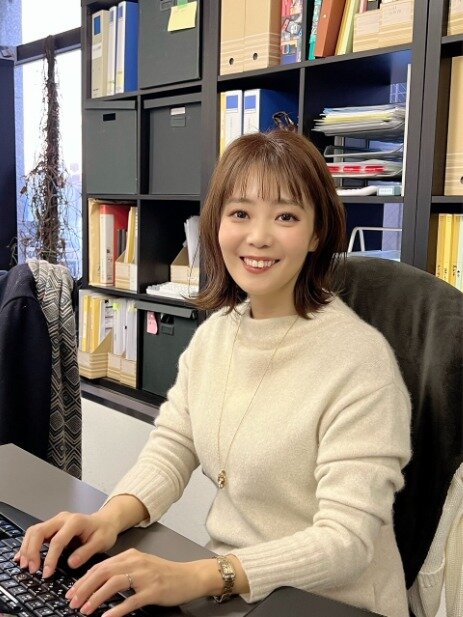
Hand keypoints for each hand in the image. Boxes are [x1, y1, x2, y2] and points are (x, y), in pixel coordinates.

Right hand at [14, 510, 118, 576]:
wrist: (106, 521)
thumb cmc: (104, 531)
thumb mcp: (102, 541)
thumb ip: (86, 551)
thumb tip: (71, 563)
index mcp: (75, 522)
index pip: (57, 540)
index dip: (50, 558)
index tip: (47, 573)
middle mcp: (62, 519)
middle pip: (39, 532)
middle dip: (32, 551)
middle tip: (32, 570)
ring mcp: (56, 521)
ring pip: (34, 531)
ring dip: (27, 548)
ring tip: (26, 566)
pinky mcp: (52, 527)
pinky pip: (35, 533)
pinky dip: (27, 545)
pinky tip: (22, 557)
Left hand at [65, 549, 216, 615]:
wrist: (190, 576)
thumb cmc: (164, 573)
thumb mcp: (141, 565)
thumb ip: (122, 569)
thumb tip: (97, 582)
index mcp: (130, 555)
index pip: (101, 566)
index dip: (83, 579)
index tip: (71, 592)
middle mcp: (136, 562)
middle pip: (104, 572)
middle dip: (84, 588)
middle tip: (72, 602)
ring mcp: (145, 576)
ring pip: (114, 584)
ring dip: (96, 598)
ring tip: (84, 610)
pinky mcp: (154, 590)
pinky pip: (131, 600)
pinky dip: (117, 609)